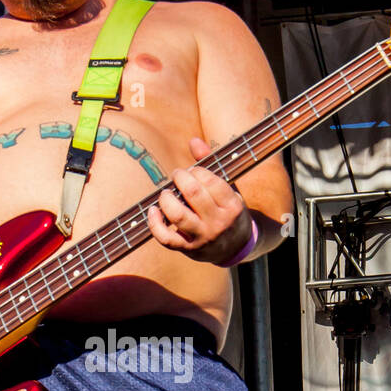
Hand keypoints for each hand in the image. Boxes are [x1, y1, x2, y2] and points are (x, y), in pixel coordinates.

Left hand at [148, 136, 253, 263]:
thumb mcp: (228, 189)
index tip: (190, 171)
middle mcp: (218, 222)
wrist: (237, 247)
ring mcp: (203, 237)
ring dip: (166, 199)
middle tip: (177, 176)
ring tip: (166, 193)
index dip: (195, 171)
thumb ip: (211, 164)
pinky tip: (153, 211)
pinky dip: (154, 223)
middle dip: (180, 178)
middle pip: (193, 194)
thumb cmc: (228, 211)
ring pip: (178, 215)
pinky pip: (166, 238)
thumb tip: (193, 140)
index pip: (210, 181)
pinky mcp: (189, 250)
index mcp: (232, 205)